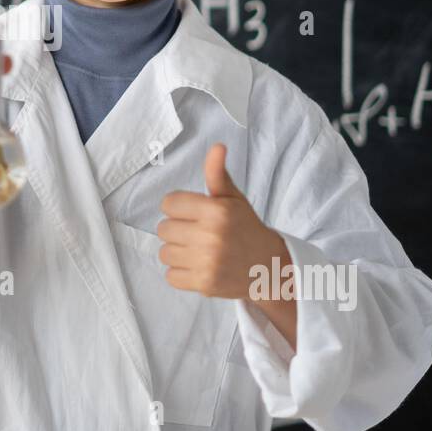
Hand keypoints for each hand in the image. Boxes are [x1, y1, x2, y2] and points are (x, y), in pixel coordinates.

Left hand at [156, 142, 287, 300]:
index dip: (178, 207)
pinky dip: (180, 273)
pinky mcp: (204, 284)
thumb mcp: (233, 198)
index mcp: (216, 211)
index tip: (192, 213)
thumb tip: (217, 146)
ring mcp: (207, 262)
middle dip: (178, 229)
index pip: (169, 203)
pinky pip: (170, 275)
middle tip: (197, 233)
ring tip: (197, 250)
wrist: (268, 266)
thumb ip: (217, 174)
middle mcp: (211, 236)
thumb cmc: (245, 228)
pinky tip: (197, 266)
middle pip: (164, 229)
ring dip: (177, 252)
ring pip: (165, 253)